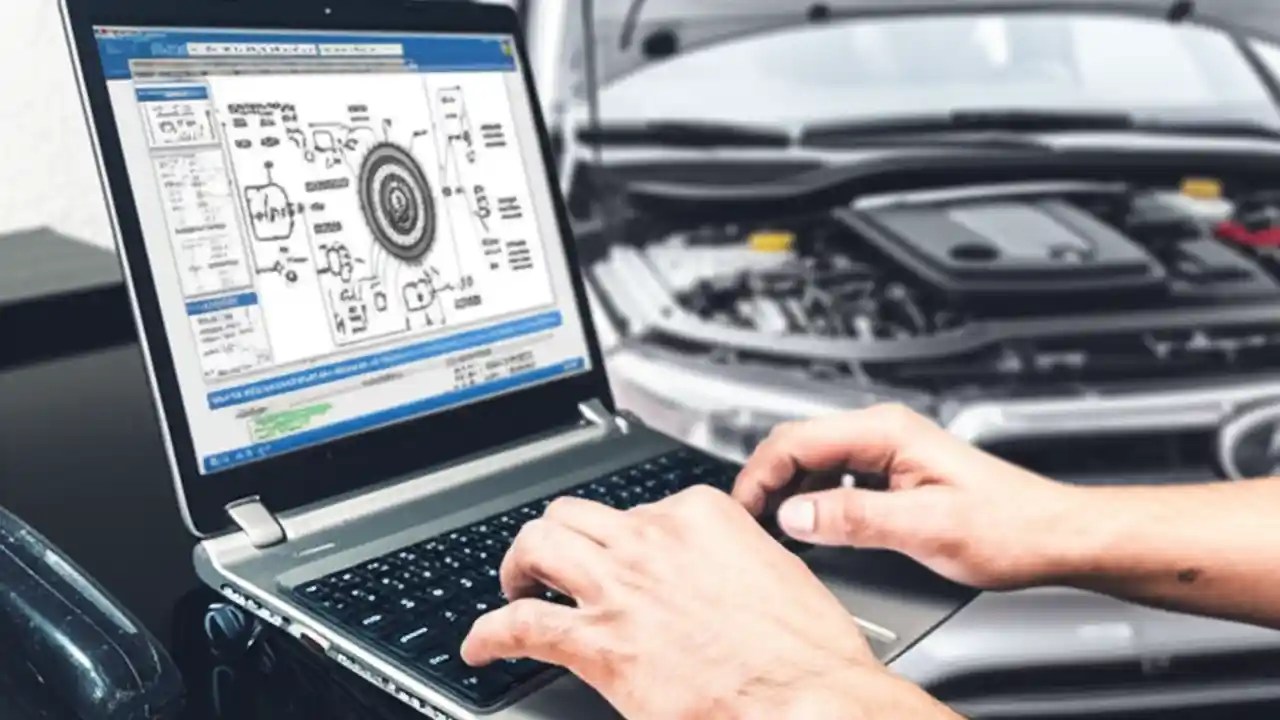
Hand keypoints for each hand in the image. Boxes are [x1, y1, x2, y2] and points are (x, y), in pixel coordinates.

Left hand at [460, 487, 953, 719]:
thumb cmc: (807, 651)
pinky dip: (489, 633)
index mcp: (699, 516)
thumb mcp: (777, 573)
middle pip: (575, 515)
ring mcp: (620, 587)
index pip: (641, 507)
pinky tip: (481, 644)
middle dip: (558, 535)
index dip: (629, 538)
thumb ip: (731, 558)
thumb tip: (715, 569)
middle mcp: (651, 539)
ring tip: (513, 584)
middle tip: (551, 560)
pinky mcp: (598, 643)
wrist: (809, 700)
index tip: (627, 555)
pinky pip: (521, 625)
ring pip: (538, 545)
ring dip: (518, 564)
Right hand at [734, 404, 1084, 589]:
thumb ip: (854, 518)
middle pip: (798, 444)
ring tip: (775, 529)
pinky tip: (813, 527)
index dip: (760, 476)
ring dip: (788, 491)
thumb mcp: (924, 528)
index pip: (796, 440)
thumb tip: (795, 514)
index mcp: (887, 433)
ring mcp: (889, 451)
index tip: (743, 511)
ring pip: (814, 460)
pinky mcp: (894, 473)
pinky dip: (814, 499)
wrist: (1052, 536)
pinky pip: (836, 476)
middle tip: (748, 523)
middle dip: (766, 480)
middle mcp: (885, 433)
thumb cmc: (1009, 528)